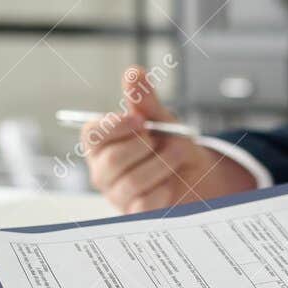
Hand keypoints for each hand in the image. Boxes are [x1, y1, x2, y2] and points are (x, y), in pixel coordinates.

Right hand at [82, 66, 256, 212]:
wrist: (196, 175)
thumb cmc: (170, 144)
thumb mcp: (162, 118)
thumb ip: (145, 99)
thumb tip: (133, 72)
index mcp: (101, 143)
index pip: (91, 134)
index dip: (114, 126)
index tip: (140, 120)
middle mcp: (102, 170)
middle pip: (111, 160)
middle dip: (144, 147)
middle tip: (164, 140)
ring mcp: (116, 194)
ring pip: (130, 182)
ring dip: (162, 165)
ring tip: (177, 156)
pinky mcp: (133, 214)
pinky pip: (143, 204)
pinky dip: (162, 190)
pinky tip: (170, 183)